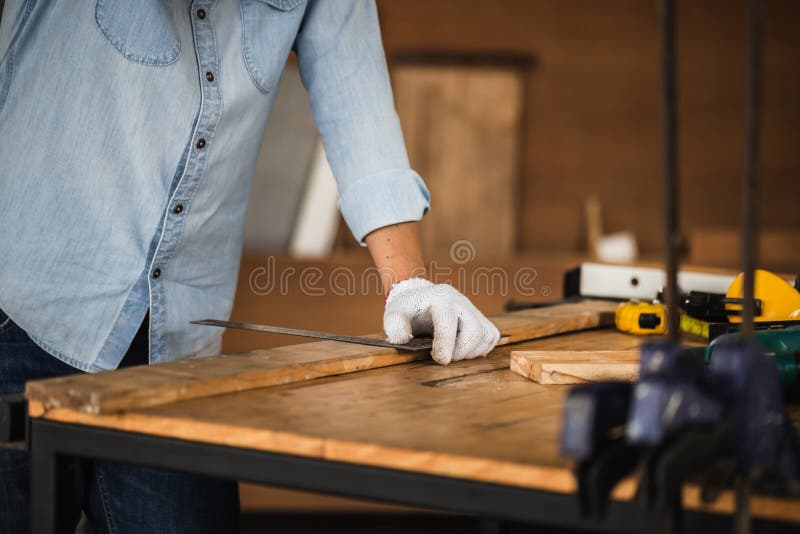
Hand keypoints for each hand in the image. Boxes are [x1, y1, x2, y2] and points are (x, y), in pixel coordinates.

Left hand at [383, 278, 499, 364]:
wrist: (420, 298)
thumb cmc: (407, 309)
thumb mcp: (394, 313)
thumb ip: (394, 325)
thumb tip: (402, 338)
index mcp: (439, 297)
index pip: (448, 323)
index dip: (445, 345)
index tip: (439, 359)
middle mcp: (460, 301)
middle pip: (474, 330)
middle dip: (461, 351)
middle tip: (446, 358)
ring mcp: (472, 309)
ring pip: (486, 334)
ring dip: (472, 352)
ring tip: (454, 355)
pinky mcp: (480, 318)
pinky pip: (492, 335)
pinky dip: (482, 348)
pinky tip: (465, 351)